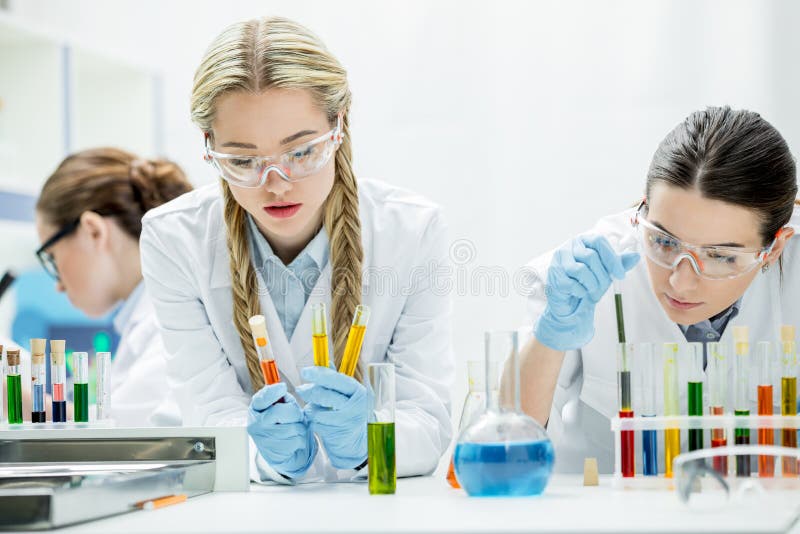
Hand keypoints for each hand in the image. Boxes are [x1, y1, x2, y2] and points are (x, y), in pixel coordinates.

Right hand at [247, 383, 316, 477]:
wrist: (284, 452)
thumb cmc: (284, 424)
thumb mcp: (281, 407)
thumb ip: (282, 398)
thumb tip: (281, 388)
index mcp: (256, 409)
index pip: (261, 398)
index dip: (272, 391)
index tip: (282, 387)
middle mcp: (256, 424)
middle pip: (282, 411)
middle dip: (295, 413)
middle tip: (295, 416)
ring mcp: (263, 439)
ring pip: (293, 427)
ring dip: (300, 428)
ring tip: (295, 429)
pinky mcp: (274, 452)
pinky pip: (297, 440)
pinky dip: (300, 440)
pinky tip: (294, 441)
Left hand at [296, 366, 367, 469]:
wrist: (359, 441)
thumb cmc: (351, 413)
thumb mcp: (348, 395)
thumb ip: (338, 380)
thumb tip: (327, 363)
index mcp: (358, 392)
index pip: (337, 379)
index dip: (319, 374)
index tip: (305, 371)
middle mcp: (356, 406)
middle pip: (325, 395)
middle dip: (309, 391)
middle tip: (300, 389)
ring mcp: (347, 421)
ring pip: (317, 410)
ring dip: (311, 409)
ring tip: (315, 409)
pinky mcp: (338, 434)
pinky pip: (316, 424)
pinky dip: (313, 422)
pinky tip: (319, 422)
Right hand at [534, 234, 638, 350]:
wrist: (570, 301)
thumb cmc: (587, 282)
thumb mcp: (606, 271)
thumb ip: (619, 263)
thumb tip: (636, 256)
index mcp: (582, 241)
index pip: (599, 241)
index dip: (611, 258)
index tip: (621, 274)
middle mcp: (568, 247)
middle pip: (590, 256)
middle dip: (602, 275)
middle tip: (603, 287)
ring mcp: (558, 261)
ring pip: (581, 270)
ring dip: (591, 284)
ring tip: (592, 291)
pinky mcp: (554, 276)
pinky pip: (571, 283)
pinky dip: (580, 292)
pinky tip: (580, 293)